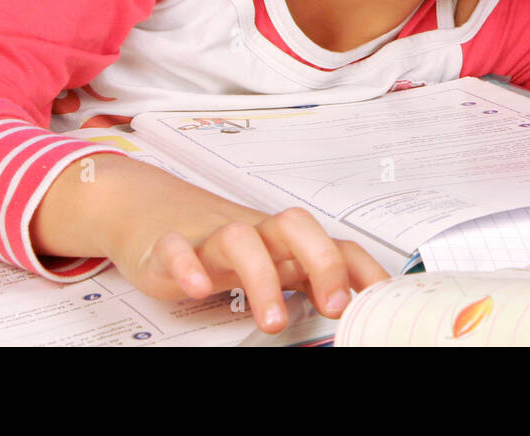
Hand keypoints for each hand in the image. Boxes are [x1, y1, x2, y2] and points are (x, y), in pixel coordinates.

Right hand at [112, 207, 392, 333]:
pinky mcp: (167, 245)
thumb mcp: (269, 262)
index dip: (361, 268)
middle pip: (294, 225)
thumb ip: (307, 281)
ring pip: (240, 239)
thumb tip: (353, 308)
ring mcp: (210, 237)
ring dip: (261, 278)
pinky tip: (198, 288)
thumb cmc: (218, 243)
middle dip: (321, 261)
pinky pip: (175, 247)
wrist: (150, 208)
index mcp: (283, 241)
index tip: (379, 298)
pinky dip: (187, 266)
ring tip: (272, 321)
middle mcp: (254, 234)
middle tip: (335, 305)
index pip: (333, 243)